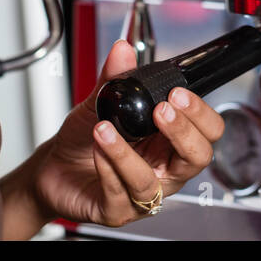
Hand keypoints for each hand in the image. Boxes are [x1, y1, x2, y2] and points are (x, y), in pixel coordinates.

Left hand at [30, 40, 225, 226]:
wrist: (54, 166)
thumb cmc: (85, 138)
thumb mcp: (100, 102)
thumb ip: (114, 78)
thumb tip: (122, 50)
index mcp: (169, 142)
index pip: (207, 132)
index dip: (200, 114)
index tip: (178, 94)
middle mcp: (163, 170)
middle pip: (197, 158)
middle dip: (183, 132)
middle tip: (161, 110)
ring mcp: (142, 194)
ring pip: (151, 181)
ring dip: (126, 152)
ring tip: (106, 128)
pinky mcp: (116, 210)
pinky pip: (119, 193)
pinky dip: (107, 167)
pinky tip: (97, 148)